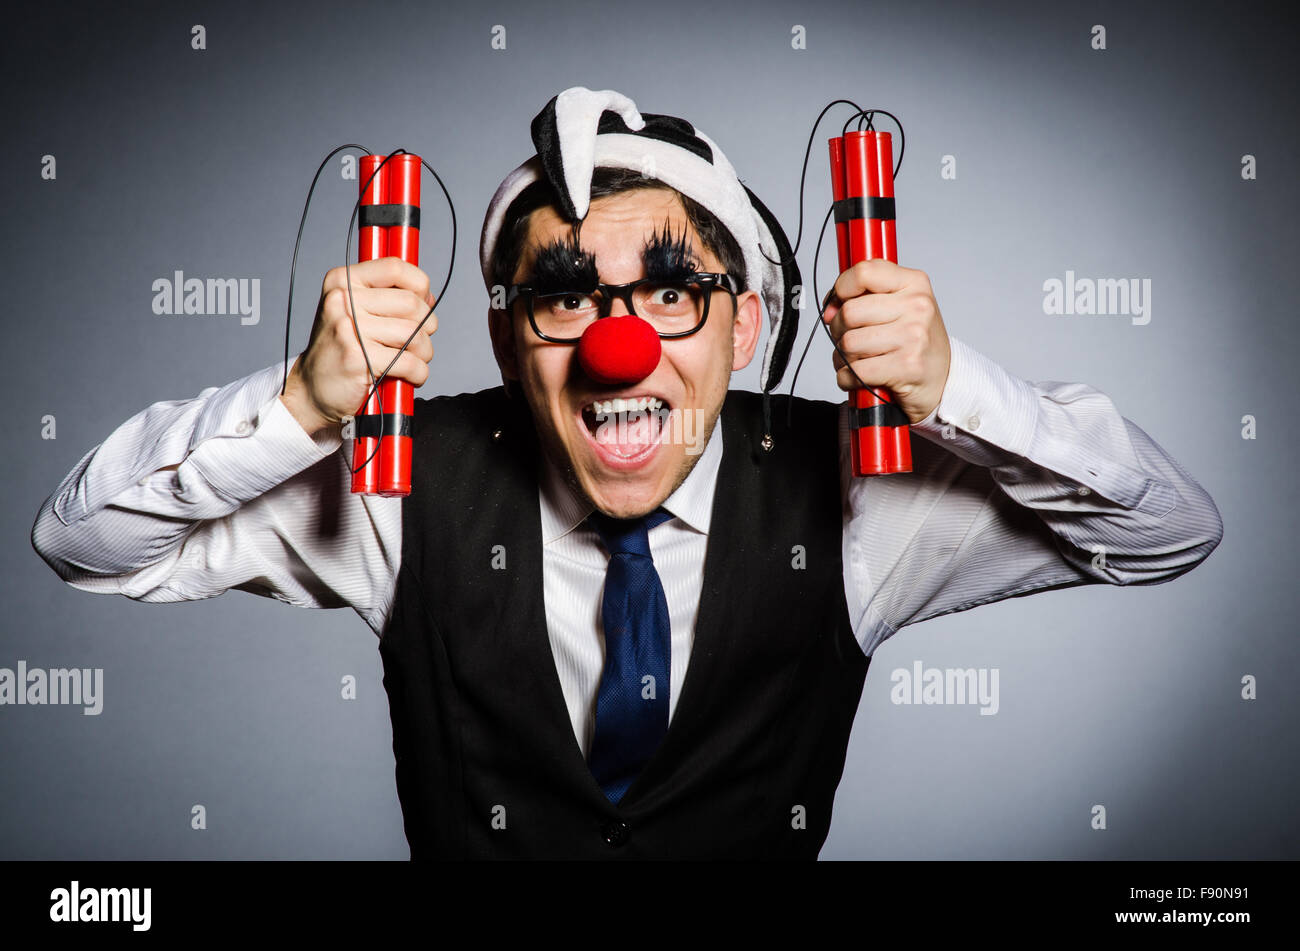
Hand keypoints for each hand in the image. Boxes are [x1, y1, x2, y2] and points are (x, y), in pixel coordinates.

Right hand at [281, 258, 437, 434]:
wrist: (313, 388)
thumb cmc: (342, 348)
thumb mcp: (356, 311)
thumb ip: (388, 296)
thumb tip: (428, 297)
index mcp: (342, 281)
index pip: (395, 267)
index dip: (420, 286)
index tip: (421, 304)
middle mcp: (342, 300)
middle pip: (411, 303)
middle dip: (427, 325)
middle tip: (418, 341)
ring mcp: (348, 329)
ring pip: (414, 333)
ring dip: (424, 352)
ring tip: (414, 359)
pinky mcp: (357, 358)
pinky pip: (409, 362)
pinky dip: (420, 372)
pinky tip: (411, 376)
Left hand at [821, 260, 950, 424]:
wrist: (942, 377)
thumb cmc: (914, 340)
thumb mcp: (898, 305)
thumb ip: (864, 296)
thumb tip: (830, 309)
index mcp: (914, 283)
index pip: (864, 272)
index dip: (841, 289)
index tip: (840, 304)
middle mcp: (917, 306)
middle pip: (849, 312)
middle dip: (839, 330)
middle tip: (850, 339)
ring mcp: (913, 336)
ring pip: (849, 343)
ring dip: (843, 358)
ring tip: (857, 360)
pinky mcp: (906, 366)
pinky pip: (856, 371)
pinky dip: (847, 378)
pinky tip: (858, 377)